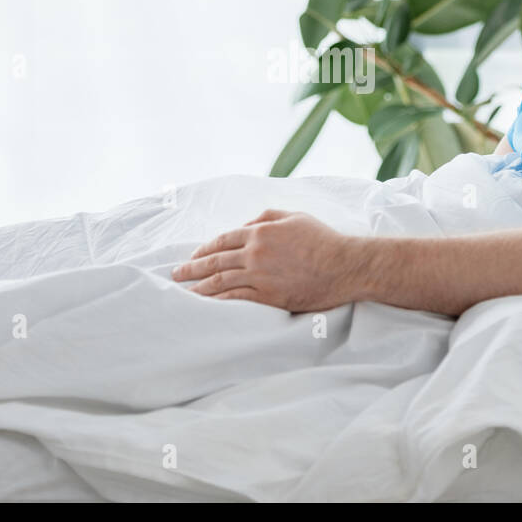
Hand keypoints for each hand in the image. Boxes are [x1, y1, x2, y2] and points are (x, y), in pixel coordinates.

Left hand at [172, 209, 363, 310]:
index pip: (223, 239)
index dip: (205, 248)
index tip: (193, 256)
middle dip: (192, 268)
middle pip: (216, 260)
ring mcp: (261, 275)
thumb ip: (267, 217)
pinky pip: (237, 299)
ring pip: (221, 281)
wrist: (345, 266)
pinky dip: (219, 301)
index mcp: (260, 231)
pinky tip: (207, 305)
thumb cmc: (323, 239)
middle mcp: (256, 252)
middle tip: (176, 275)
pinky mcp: (269, 296)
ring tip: (184, 292)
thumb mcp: (295, 217)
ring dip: (200, 287)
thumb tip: (245, 226)